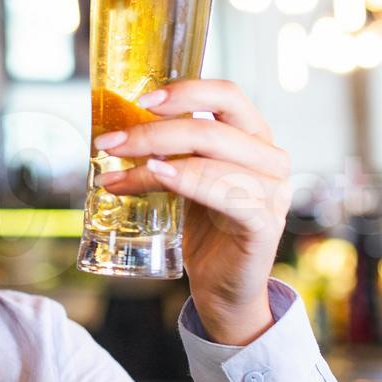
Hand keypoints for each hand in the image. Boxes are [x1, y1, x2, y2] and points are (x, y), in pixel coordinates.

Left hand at [94, 78, 291, 345]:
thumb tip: (115, 130)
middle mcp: (270, 159)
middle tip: (108, 144)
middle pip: (211, 128)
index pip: (227, 95)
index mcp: (254, 138)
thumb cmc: (205, 231)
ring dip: (153, 162)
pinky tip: (157, 177)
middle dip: (152, 133)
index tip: (141, 100)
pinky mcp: (264, 225)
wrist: (224, 290)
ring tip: (115, 175)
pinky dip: (187, 181)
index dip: (186, 91)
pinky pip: (227, 194)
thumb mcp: (185, 182)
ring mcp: (273, 192)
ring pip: (211, 158)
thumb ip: (169, 153)